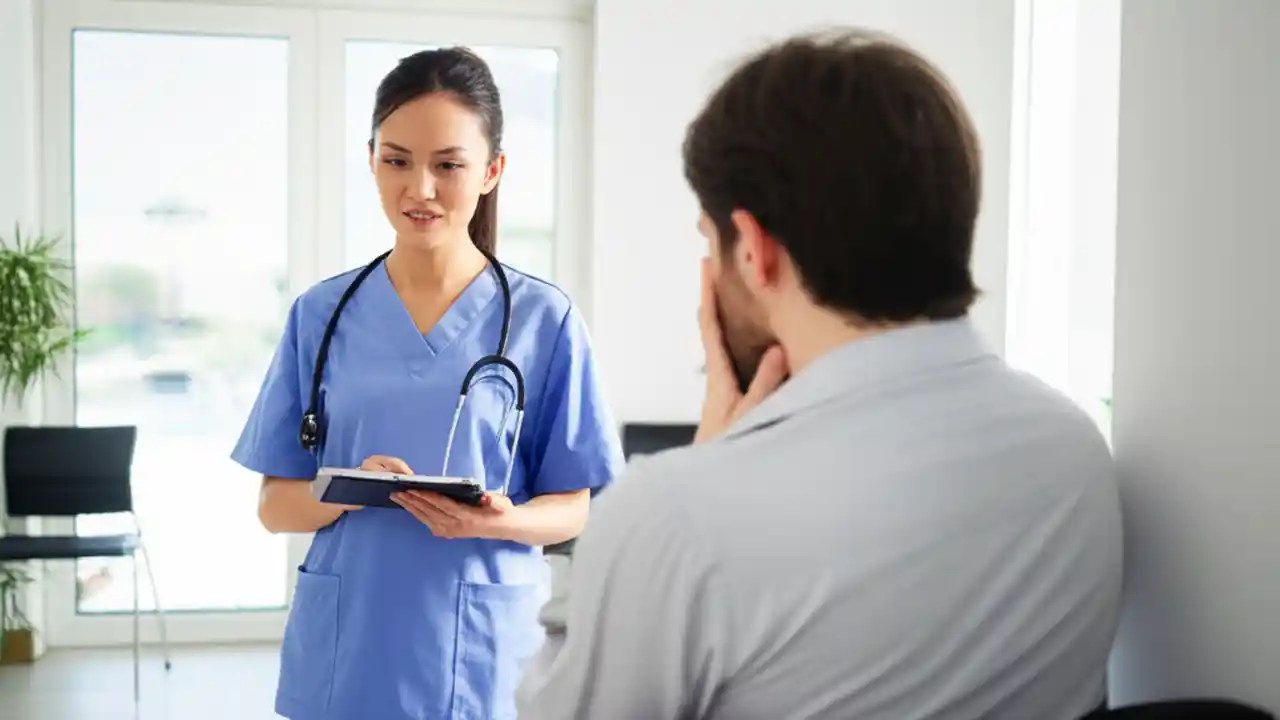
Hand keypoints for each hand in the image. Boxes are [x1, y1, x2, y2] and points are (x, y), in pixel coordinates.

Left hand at [391, 490, 516, 539]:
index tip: (415, 488)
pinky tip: (407, 506)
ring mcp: (450, 531)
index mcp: (467, 517)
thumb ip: (494, 500)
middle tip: (398, 491)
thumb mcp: (501, 503)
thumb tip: (486, 497)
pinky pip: (427, 522)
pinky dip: (416, 514)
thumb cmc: (500, 510)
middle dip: (413, 501)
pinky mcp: (446, 532)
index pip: (444, 505)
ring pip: (425, 518)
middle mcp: (456, 526)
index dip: (428, 497)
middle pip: (430, 511)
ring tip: (397, 497)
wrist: (502, 527)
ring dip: (410, 507)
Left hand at [695, 258, 789, 442]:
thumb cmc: (727, 452)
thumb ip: (765, 385)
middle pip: (714, 329)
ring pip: (726, 344)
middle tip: (721, 267)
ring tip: (742, 292)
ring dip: (731, 318)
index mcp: (718, 378)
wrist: (709, 487)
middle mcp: (718, 378)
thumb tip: (778, 349)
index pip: (710, 328)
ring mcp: (725, 389)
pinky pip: (738, 362)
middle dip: (718, 298)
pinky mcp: (734, 401)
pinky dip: (744, 342)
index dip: (709, 295)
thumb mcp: (750, 417)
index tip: (706, 265)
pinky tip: (760, 340)